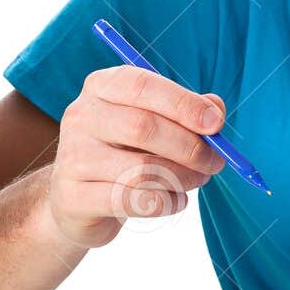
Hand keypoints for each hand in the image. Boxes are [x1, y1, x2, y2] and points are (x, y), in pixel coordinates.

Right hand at [43, 66, 226, 248]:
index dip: (182, 104)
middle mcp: (82, 116)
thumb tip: (215, 109)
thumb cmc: (125, 152)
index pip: (142, 86)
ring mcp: (73, 157)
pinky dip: (167, 203)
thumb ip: (186, 112)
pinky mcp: (75, 197)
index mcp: (102, 87)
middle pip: (143, 127)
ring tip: (197, 180)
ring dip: (183, 178)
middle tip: (215, 161)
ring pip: (142, 169)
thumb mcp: (154, 123)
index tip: (216, 123)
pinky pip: (133, 201)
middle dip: (189, 147)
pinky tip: (175, 200)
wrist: (78, 200)